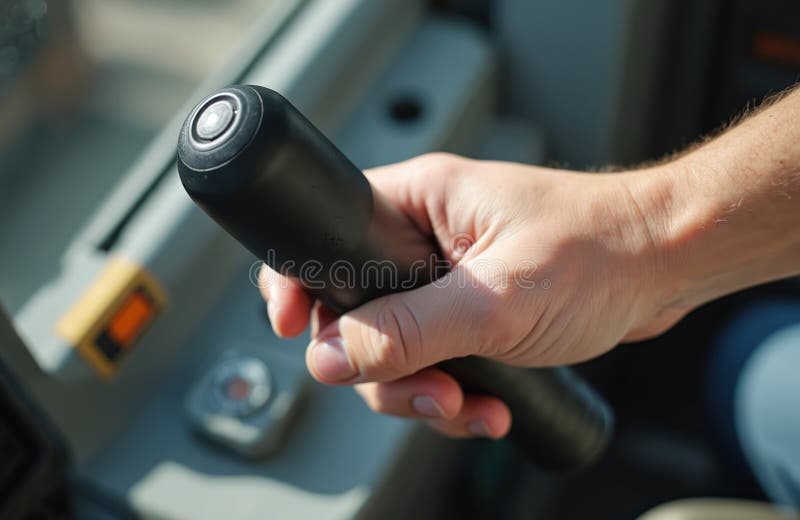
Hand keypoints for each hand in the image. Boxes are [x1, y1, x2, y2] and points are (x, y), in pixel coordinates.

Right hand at [258, 153, 682, 438]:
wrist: (666, 266)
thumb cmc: (599, 251)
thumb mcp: (497, 299)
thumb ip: (408, 330)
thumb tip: (330, 355)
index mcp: (419, 202)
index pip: (327, 236)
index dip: (301, 284)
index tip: (294, 328)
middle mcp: (424, 238)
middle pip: (357, 313)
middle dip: (386, 369)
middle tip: (430, 392)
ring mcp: (447, 278)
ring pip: (396, 349)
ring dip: (426, 392)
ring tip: (470, 409)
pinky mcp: (470, 310)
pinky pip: (433, 359)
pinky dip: (453, 394)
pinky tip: (488, 408)